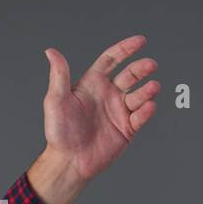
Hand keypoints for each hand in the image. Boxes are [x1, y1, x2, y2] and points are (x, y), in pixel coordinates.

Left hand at [30, 35, 159, 203]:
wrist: (68, 161)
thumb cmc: (58, 132)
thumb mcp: (56, 101)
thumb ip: (59, 75)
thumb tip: (51, 52)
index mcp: (92, 84)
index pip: (112, 60)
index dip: (125, 49)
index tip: (140, 41)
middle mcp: (108, 95)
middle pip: (130, 75)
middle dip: (142, 68)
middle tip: (150, 65)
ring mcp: (119, 111)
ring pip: (140, 94)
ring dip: (148, 89)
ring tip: (152, 87)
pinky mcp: (127, 128)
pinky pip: (142, 116)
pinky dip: (147, 110)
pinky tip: (147, 107)